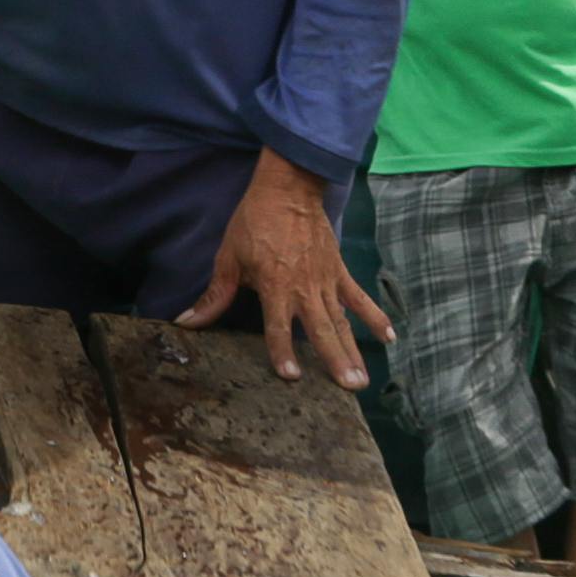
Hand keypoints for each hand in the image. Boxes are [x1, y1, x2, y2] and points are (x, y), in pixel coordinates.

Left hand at [179, 150, 393, 390]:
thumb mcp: (229, 258)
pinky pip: (359, 298)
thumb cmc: (254, 222)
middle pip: (322, 331)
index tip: (291, 376)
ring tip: (362, 380)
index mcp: (275, 287)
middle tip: (349, 388)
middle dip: (335, 361)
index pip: (279, 327)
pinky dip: (375, 316)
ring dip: (353, 351)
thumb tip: (186, 322)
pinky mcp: (339, 271)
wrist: (288, 188)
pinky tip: (390, 338)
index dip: (283, 352)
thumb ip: (215, 295)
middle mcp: (304, 289)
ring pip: (342, 322)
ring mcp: (326, 282)